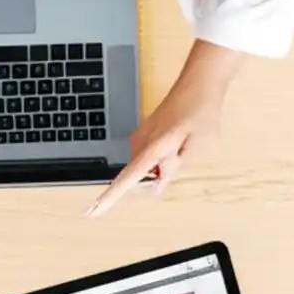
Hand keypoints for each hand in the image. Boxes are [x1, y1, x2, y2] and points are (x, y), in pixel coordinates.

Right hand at [86, 40, 242, 217]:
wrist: (199, 83)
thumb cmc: (201, 113)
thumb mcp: (197, 147)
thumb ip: (174, 169)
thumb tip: (155, 186)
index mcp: (153, 148)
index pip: (127, 179)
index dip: (110, 198)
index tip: (92, 210)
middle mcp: (141, 142)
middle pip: (142, 174)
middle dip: (161, 173)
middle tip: (185, 152)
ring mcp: (142, 135)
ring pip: (148, 164)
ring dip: (165, 162)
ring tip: (186, 142)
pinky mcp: (145, 132)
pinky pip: (150, 154)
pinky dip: (164, 154)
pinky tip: (180, 138)